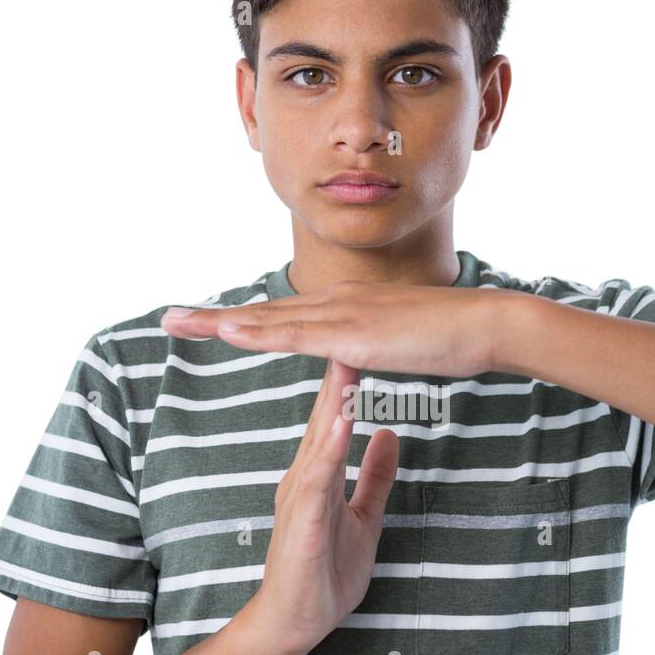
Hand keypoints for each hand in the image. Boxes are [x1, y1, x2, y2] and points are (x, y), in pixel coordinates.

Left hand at [160, 281, 496, 377]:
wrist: (487, 324)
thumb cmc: (453, 336)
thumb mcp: (401, 340)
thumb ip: (375, 342)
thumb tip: (361, 351)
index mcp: (345, 307)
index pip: (282, 316)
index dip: (240, 320)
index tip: (204, 323)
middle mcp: (336, 303)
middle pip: (263, 313)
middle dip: (212, 317)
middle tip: (167, 319)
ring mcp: (343, 316)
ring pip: (269, 320)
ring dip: (220, 321)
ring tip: (177, 322)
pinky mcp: (355, 335)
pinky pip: (297, 336)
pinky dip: (258, 334)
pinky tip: (228, 334)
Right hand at [244, 357, 398, 654]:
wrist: (293, 623)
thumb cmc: (323, 573)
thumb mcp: (363, 517)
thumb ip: (374, 477)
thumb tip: (388, 435)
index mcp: (317, 473)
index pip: (335, 416)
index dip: (350, 378)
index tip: (369, 340)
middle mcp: (304, 476)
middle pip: (325, 416)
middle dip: (339, 374)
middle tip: (355, 328)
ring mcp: (299, 495)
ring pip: (320, 439)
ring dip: (334, 401)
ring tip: (348, 361)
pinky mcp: (301, 520)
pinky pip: (318, 478)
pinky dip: (330, 449)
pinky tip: (343, 424)